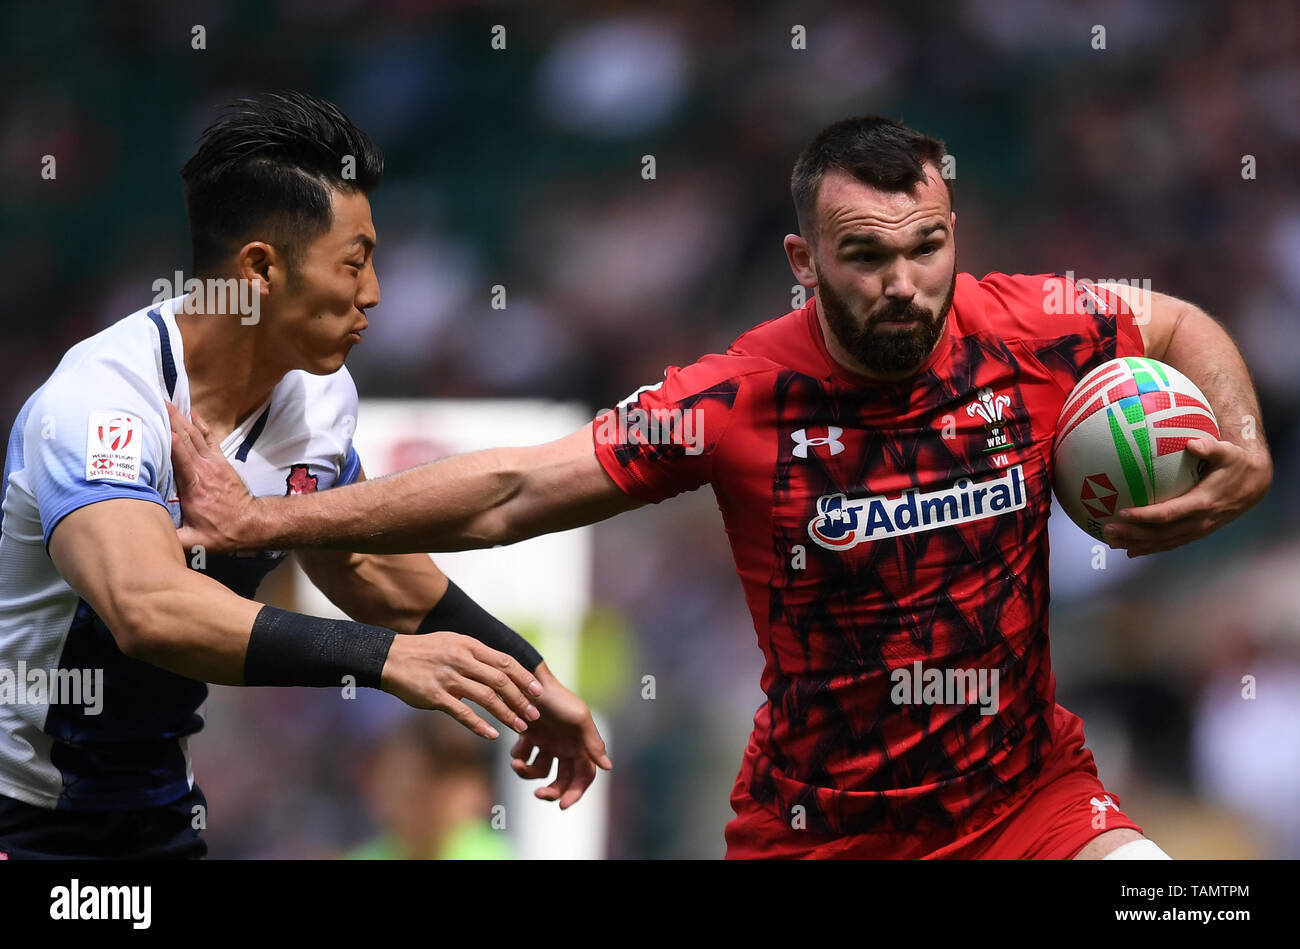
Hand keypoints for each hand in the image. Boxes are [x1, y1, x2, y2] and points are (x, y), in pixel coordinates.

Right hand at [167, 403, 259, 552]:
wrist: (252, 524)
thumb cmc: (222, 532)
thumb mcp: (195, 542)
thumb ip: (171, 538)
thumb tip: (145, 536)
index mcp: (195, 487)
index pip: (181, 458)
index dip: (171, 440)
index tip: (158, 424)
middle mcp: (204, 470)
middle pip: (186, 439)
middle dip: (172, 420)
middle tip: (155, 402)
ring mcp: (214, 463)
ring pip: (196, 435)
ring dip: (182, 418)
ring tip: (167, 402)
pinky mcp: (220, 461)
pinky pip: (208, 438)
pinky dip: (200, 424)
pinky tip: (190, 412)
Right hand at [381, 631, 544, 739]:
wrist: (390, 658)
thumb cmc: (425, 651)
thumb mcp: (453, 642)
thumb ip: (476, 654)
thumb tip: (501, 667)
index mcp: (469, 645)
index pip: (505, 662)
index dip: (524, 678)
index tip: (538, 691)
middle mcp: (461, 660)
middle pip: (501, 681)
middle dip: (521, 699)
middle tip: (535, 714)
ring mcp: (448, 678)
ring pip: (486, 698)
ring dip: (506, 714)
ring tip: (520, 726)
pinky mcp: (435, 696)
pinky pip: (463, 713)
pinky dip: (480, 725)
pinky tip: (492, 735)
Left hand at [510, 663, 611, 808]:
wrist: (530, 681)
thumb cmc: (559, 697)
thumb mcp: (580, 718)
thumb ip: (593, 743)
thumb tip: (608, 767)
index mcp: (581, 745)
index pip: (585, 776)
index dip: (576, 792)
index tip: (562, 804)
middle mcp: (565, 747)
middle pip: (563, 780)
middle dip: (552, 791)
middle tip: (539, 794)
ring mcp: (547, 743)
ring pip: (539, 771)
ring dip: (528, 773)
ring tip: (518, 764)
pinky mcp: (528, 738)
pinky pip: (523, 757)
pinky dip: (518, 757)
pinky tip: (517, 747)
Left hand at [1103, 437, 1271, 556]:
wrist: (1255, 485)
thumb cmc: (1236, 464)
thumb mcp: (1228, 452)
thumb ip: (1210, 447)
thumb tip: (1192, 442)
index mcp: (1203, 503)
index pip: (1169, 514)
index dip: (1145, 516)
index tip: (1122, 512)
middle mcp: (1200, 521)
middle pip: (1161, 533)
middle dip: (1133, 534)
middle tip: (1107, 530)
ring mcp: (1199, 530)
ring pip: (1164, 542)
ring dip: (1137, 544)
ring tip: (1112, 542)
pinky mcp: (1198, 532)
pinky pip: (1171, 543)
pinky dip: (1151, 548)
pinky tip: (1131, 549)